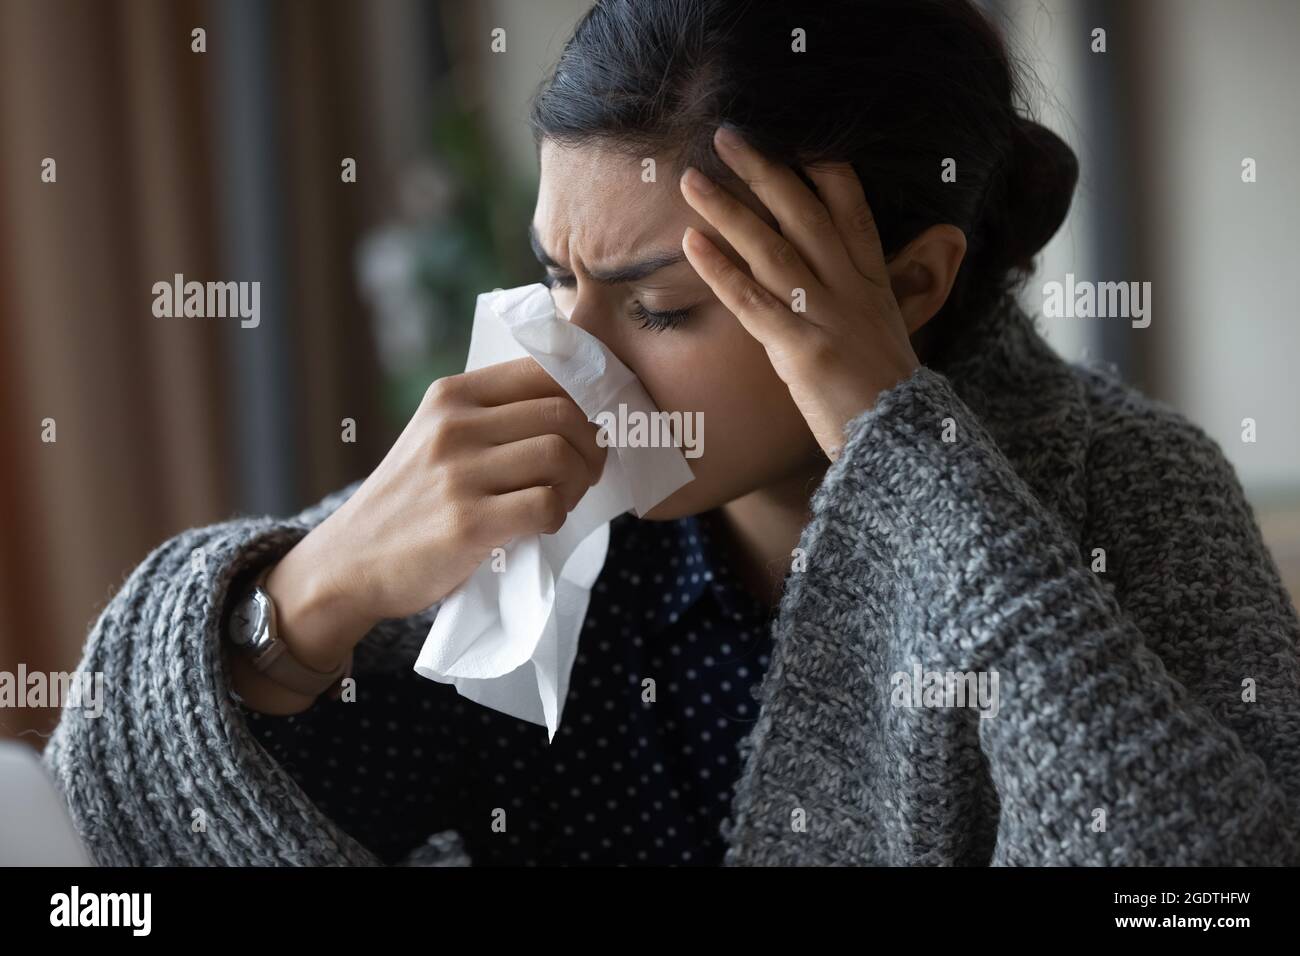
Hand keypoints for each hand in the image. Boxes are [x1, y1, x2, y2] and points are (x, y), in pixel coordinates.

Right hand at [267, 357, 605, 658]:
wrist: (350, 561)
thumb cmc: (411, 500)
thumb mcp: (438, 436)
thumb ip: (494, 415)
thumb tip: (582, 404)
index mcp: (452, 395)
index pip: (546, 370)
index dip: (586, 396)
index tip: (593, 424)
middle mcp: (454, 426)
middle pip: (564, 413)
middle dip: (591, 444)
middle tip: (585, 471)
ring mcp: (459, 475)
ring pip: (561, 455)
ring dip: (579, 482)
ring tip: (563, 498)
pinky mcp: (468, 524)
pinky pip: (547, 506)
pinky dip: (558, 516)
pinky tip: (541, 523)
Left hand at [678, 125, 920, 459]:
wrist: (904, 444)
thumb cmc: (887, 395)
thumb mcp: (887, 332)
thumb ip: (866, 296)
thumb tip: (847, 281)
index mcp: (873, 280)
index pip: (850, 208)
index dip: (821, 169)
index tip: (789, 135)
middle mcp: (851, 288)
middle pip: (803, 213)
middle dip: (763, 170)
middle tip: (724, 136)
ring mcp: (827, 316)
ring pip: (771, 249)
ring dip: (727, 209)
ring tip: (689, 180)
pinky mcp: (802, 351)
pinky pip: (753, 302)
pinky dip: (721, 270)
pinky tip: (691, 244)